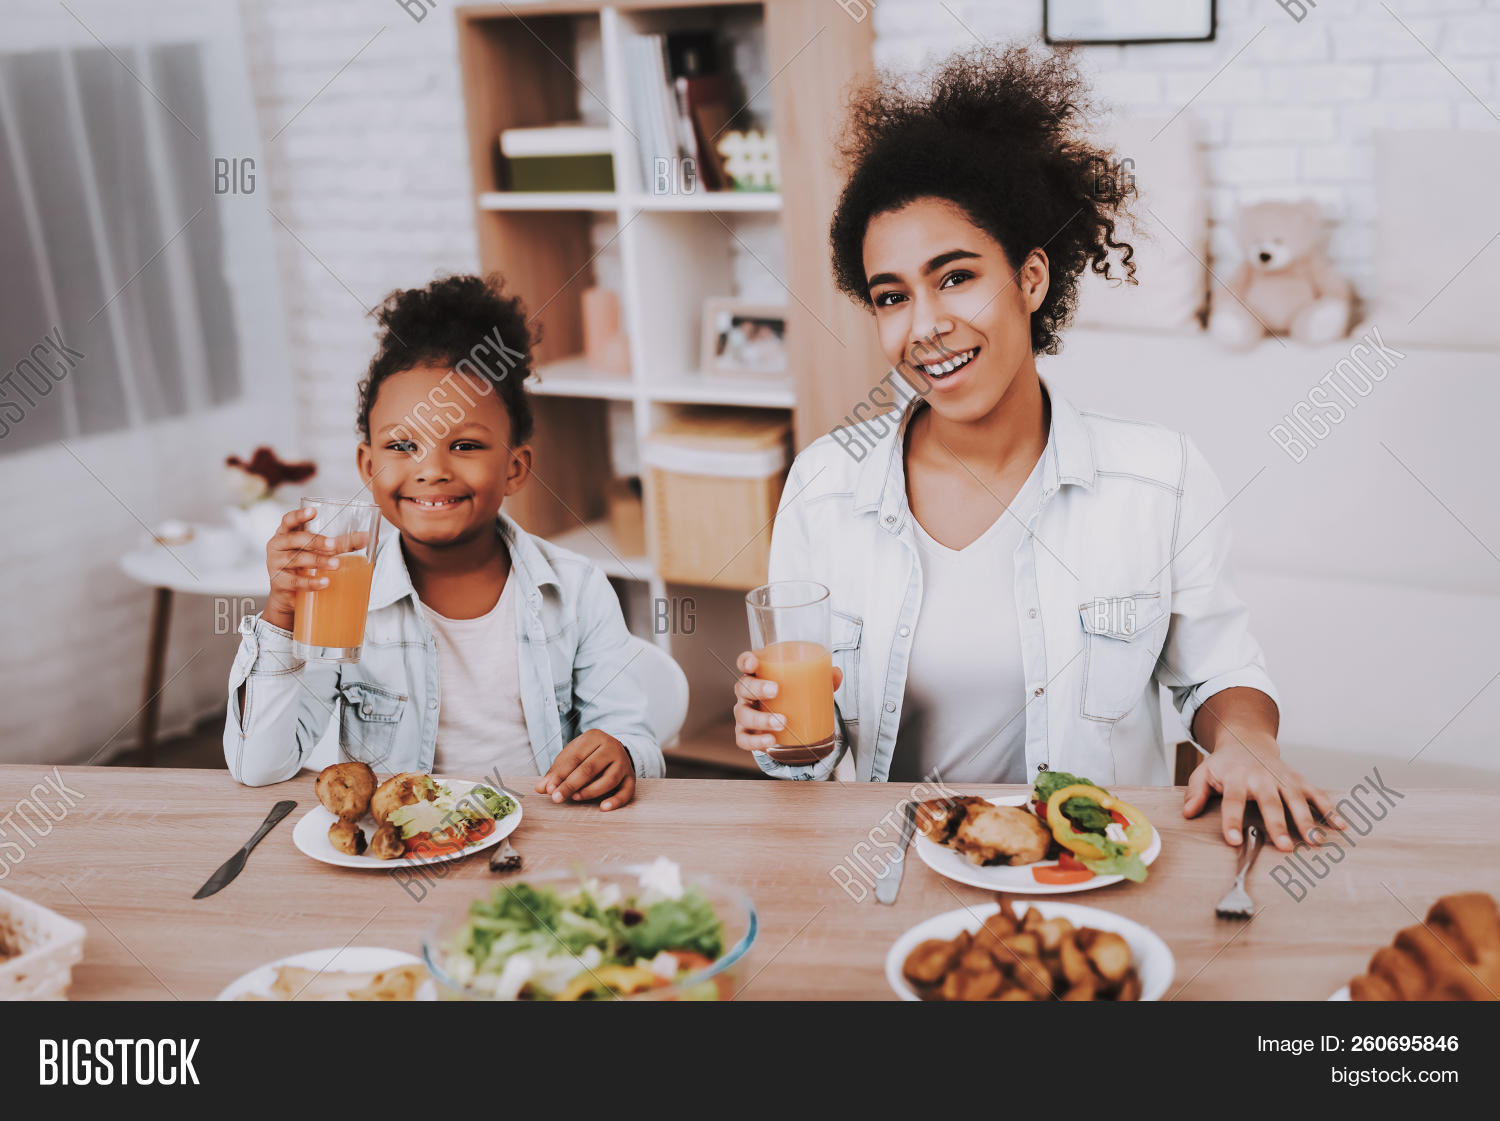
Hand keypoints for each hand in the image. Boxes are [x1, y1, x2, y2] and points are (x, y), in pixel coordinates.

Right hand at [261, 507, 368, 630]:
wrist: (288, 595)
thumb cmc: (305, 565)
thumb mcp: (316, 551)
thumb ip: (339, 543)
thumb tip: (369, 537)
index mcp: (286, 533)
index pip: (288, 520)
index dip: (299, 515)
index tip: (314, 511)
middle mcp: (278, 546)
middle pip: (297, 539)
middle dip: (317, 541)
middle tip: (334, 545)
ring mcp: (276, 564)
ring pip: (297, 560)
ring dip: (319, 561)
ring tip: (336, 564)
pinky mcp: (279, 583)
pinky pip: (295, 582)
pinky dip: (312, 582)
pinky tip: (325, 582)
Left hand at [535, 729, 635, 810]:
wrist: (615, 750)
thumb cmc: (588, 755)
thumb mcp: (571, 756)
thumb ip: (556, 772)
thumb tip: (540, 788)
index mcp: (594, 737)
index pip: (574, 757)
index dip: (559, 774)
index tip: (548, 789)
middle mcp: (612, 747)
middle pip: (590, 768)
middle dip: (571, 785)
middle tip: (556, 798)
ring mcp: (623, 762)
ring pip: (609, 780)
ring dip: (590, 791)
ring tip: (575, 798)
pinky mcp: (631, 777)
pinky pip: (626, 791)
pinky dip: (615, 801)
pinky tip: (603, 807)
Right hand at [732, 650, 840, 753]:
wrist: (785, 727)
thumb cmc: (790, 698)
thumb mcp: (806, 685)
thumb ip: (821, 677)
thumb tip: (836, 673)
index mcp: (759, 676)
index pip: (745, 663)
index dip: (746, 661)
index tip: (754, 663)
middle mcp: (747, 694)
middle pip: (743, 687)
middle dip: (757, 688)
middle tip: (775, 690)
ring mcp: (745, 714)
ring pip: (743, 714)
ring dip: (760, 718)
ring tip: (781, 722)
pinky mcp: (746, 735)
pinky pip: (744, 739)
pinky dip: (756, 741)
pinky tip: (770, 740)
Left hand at [1182, 736, 1345, 851]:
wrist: (1246, 741)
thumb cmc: (1224, 765)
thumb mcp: (1204, 774)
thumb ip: (1195, 792)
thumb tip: (1188, 813)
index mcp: (1236, 777)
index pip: (1232, 800)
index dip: (1232, 820)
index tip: (1234, 840)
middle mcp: (1262, 777)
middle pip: (1270, 802)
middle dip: (1278, 824)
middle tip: (1285, 847)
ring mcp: (1283, 778)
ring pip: (1297, 799)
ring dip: (1308, 820)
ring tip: (1315, 841)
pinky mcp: (1299, 780)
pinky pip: (1317, 794)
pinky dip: (1330, 809)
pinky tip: (1341, 826)